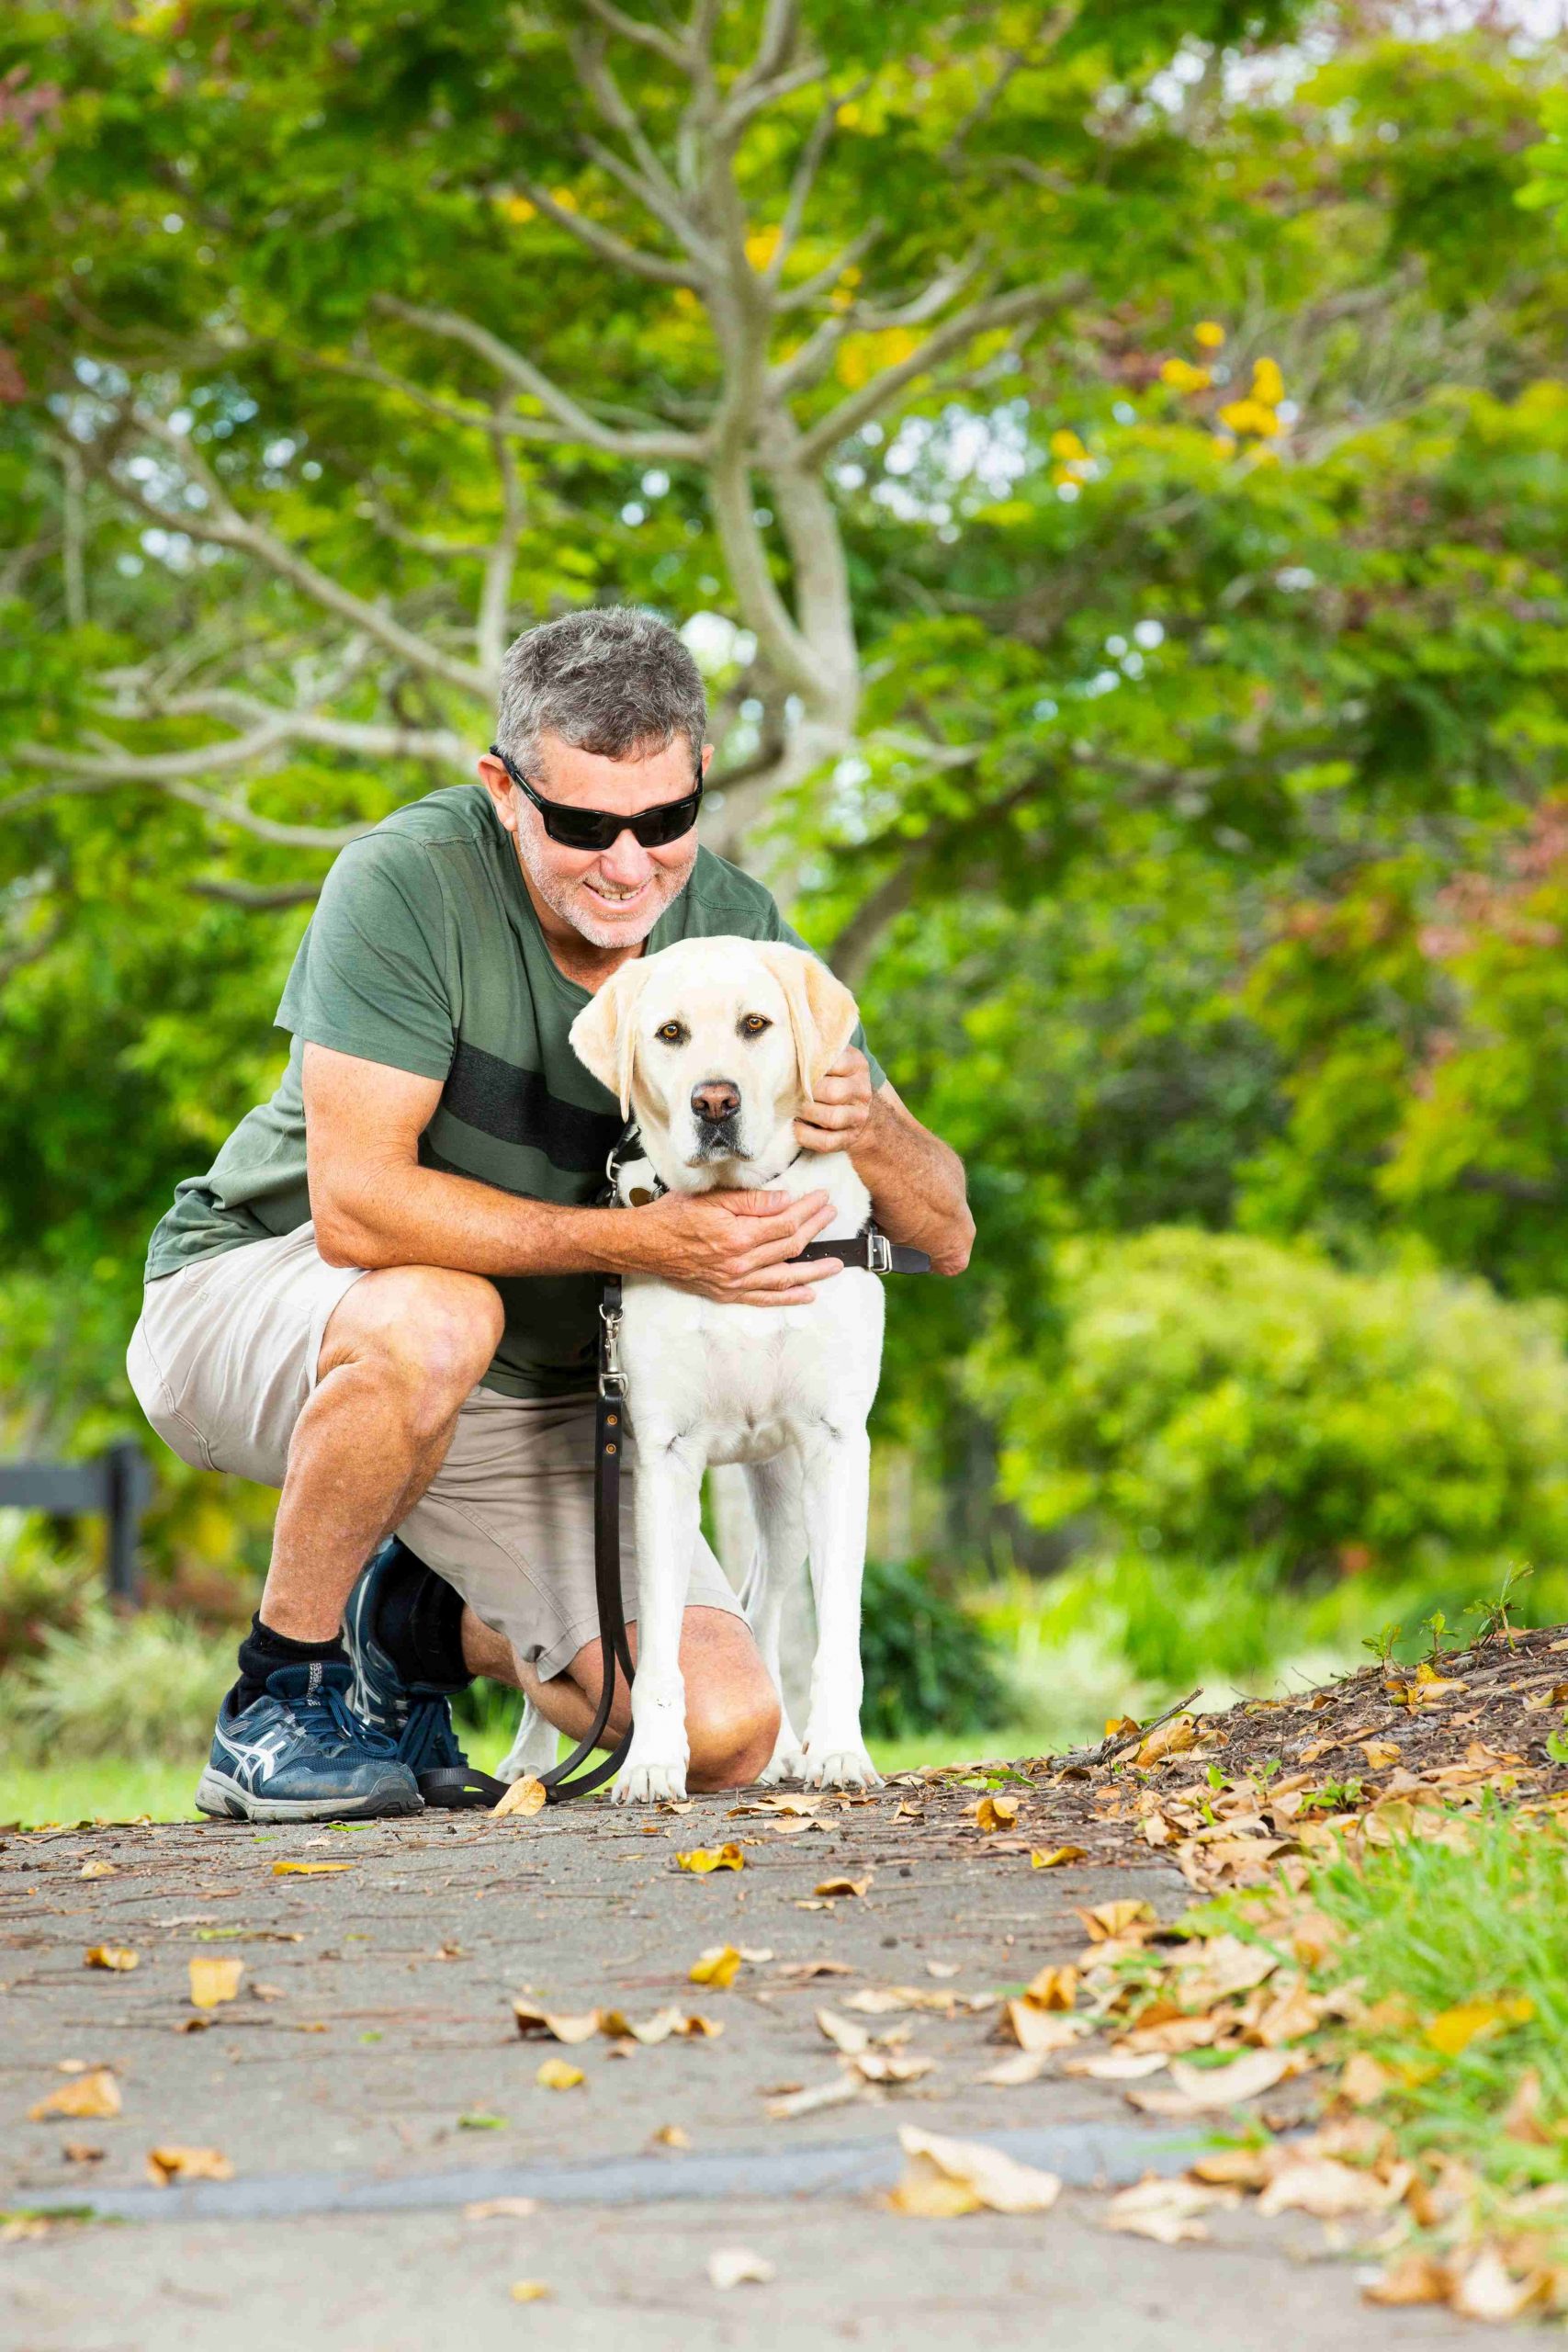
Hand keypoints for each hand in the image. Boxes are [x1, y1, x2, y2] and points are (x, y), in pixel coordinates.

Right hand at [622, 1187, 843, 1305]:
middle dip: (815, 1230)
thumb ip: (752, 1201)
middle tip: (831, 1217)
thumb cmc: (673, 1217)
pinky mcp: (727, 1293)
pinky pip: (764, 1298)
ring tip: (835, 1265)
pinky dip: (787, 1297)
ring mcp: (735, 1282)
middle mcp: (740, 1263)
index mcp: (738, 1236)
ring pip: (784, 1277)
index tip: (822, 1199)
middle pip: (790, 1246)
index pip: (786, 1222)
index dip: (809, 1210)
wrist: (645, 1245)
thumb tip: (785, 1200)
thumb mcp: (712, 1198)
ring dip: (813, 1271)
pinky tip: (807, 1294)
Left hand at [795, 1047, 873, 1154]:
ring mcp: (858, 1116)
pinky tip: (796, 1127)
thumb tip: (790, 1032)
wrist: (859, 1109)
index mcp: (857, 1064)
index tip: (792, 1066)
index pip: (834, 1062)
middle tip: (790, 1090)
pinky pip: (827, 1141)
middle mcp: (862, 1090)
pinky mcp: (849, 1138)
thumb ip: (818, 1047)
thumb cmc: (833, 1077)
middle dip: (807, 1093)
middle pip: (833, 1092)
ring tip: (794, 1107)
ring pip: (831, 1117)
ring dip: (807, 1113)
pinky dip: (807, 1136)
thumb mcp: (833, 1057)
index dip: (810, 1066)